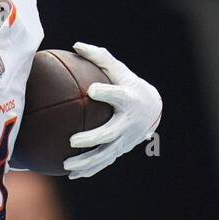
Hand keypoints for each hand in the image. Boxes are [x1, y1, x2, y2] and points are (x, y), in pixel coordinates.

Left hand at [63, 42, 161, 178]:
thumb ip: (99, 58)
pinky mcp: (121, 149)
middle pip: (111, 133)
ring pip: (106, 154)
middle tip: (73, 141)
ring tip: (66, 165)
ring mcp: (126, 139)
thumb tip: (76, 45)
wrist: (152, 107)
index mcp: (128, 99)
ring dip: (87, 162)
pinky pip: (104, 162)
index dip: (107, 93)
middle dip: (93, 138)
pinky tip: (71, 174)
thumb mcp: (119, 69)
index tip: (93, 90)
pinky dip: (89, 169)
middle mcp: (129, 122)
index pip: (118, 96)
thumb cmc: (128, 84)